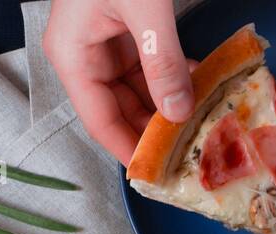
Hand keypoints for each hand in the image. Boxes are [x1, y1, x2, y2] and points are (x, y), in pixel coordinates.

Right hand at [44, 0, 193, 163]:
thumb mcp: (144, 8)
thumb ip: (162, 60)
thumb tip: (178, 111)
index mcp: (73, 57)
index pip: (100, 122)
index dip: (130, 151)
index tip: (159, 174)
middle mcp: (84, 56)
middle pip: (121, 111)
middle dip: (157, 131)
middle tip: (192, 150)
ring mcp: (105, 44)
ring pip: (139, 92)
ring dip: (170, 105)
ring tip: (202, 121)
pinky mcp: (124, 31)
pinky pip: (149, 66)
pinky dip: (173, 77)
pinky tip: (199, 84)